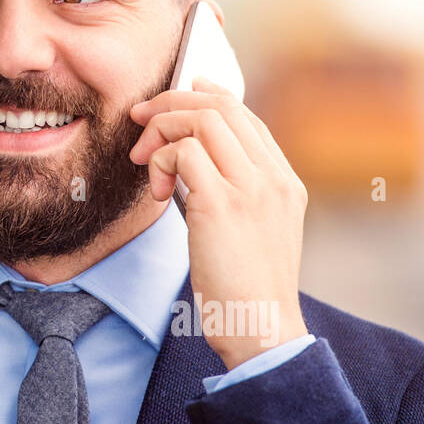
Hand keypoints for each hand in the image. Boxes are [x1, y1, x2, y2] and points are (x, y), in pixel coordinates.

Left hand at [128, 76, 308, 369]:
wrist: (260, 329)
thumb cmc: (246, 289)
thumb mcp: (256, 231)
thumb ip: (237, 192)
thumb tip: (192, 159)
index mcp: (285, 182)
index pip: (246, 117)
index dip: (208, 96)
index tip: (176, 95)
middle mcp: (274, 178)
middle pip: (221, 107)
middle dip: (171, 103)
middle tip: (138, 119)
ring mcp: (251, 189)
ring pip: (202, 120)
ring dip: (161, 129)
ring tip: (144, 161)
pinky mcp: (221, 205)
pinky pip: (184, 153)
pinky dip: (160, 161)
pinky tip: (158, 192)